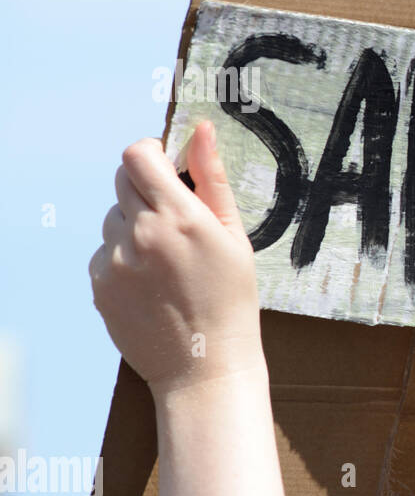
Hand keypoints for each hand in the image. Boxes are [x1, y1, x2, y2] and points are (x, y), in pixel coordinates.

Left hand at [90, 121, 263, 398]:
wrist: (205, 366)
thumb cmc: (231, 300)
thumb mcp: (234, 237)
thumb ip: (212, 179)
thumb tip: (201, 129)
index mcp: (179, 217)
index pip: (138, 156)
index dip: (150, 153)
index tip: (164, 165)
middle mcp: (141, 234)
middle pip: (122, 181)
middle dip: (145, 188)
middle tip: (174, 218)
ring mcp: (114, 261)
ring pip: (113, 219)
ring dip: (134, 226)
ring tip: (167, 261)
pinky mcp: (99, 285)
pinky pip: (104, 253)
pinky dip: (123, 258)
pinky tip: (153, 284)